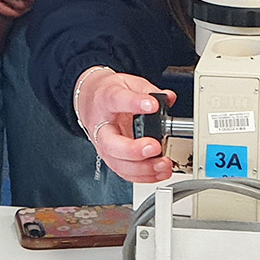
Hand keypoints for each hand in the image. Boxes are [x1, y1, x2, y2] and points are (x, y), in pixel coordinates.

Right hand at [73, 68, 176, 184]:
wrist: (90, 102)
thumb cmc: (108, 93)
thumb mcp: (127, 82)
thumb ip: (148, 90)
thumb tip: (168, 98)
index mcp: (106, 100)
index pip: (117, 101)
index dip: (135, 103)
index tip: (152, 105)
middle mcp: (102, 127)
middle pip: (112, 145)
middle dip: (134, 150)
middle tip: (154, 146)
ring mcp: (105, 146)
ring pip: (119, 165)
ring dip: (143, 168)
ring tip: (163, 163)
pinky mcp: (112, 159)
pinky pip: (126, 173)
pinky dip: (144, 176)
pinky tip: (160, 172)